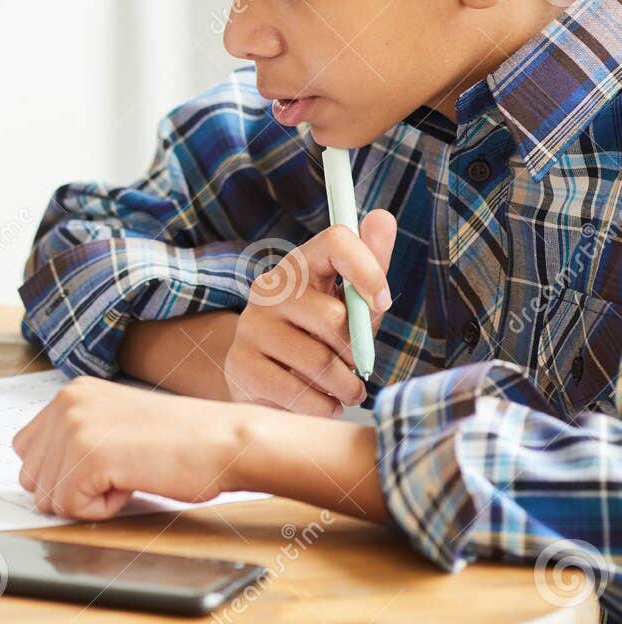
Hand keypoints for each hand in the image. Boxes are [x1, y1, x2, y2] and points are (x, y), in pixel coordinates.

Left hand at [13, 375, 387, 523]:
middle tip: (120, 470)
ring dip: (87, 499)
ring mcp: (75, 428)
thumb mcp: (113, 424)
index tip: (104, 464)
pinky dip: (101, 510)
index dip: (62, 472)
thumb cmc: (180, 442)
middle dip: (71, 488)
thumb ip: (74, 438)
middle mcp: (66, 404)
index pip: (26, 449)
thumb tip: (37, 479)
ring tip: (127, 474)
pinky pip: (71, 508)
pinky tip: (132, 483)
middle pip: (32, 476)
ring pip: (49, 496)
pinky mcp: (89, 457)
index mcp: (70, 393)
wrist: (224, 442)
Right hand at [224, 212, 396, 415]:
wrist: (262, 378)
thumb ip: (369, 265)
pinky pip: (299, 393)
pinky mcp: (240, 365)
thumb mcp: (347, 303)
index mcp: (298, 266)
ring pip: (320, 361)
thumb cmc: (317, 337)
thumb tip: (383, 217)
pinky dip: (324, 406)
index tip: (383, 302)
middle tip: (358, 367)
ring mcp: (249, 326)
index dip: (368, 270)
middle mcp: (268, 289)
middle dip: (357, 353)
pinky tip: (322, 402)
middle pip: (333, 318)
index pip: (335, 242)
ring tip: (346, 390)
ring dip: (346, 387)